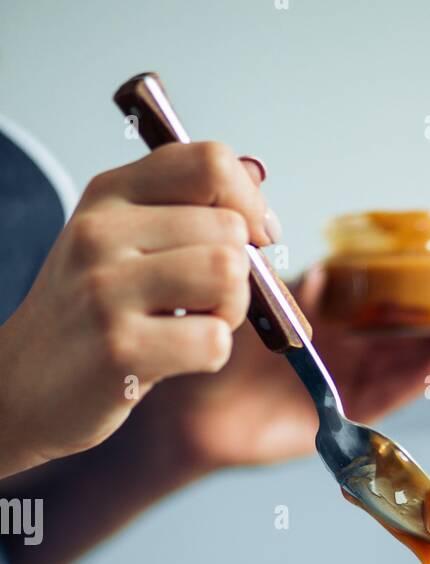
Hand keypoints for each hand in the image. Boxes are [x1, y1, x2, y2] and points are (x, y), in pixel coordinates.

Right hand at [0, 142, 272, 476]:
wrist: (22, 385)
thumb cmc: (90, 317)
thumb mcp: (122, 243)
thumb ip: (185, 209)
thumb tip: (257, 182)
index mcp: (109, 195)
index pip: (210, 163)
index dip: (251, 205)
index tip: (253, 239)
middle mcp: (102, 232)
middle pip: (230, 230)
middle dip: (239, 275)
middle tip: (204, 304)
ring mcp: (106, 290)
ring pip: (227, 277)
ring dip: (230, 313)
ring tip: (192, 326)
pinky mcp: (120, 349)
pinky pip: (214, 341)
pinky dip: (211, 356)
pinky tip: (174, 358)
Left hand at [142, 264, 429, 473]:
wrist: (196, 407)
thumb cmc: (221, 352)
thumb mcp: (262, 308)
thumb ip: (297, 291)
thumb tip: (329, 268)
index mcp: (331, 314)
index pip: (386, 295)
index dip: (423, 282)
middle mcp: (347, 346)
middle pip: (410, 329)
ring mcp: (349, 379)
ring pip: (408, 363)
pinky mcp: (344, 413)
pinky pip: (388, 398)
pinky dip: (415, 383)